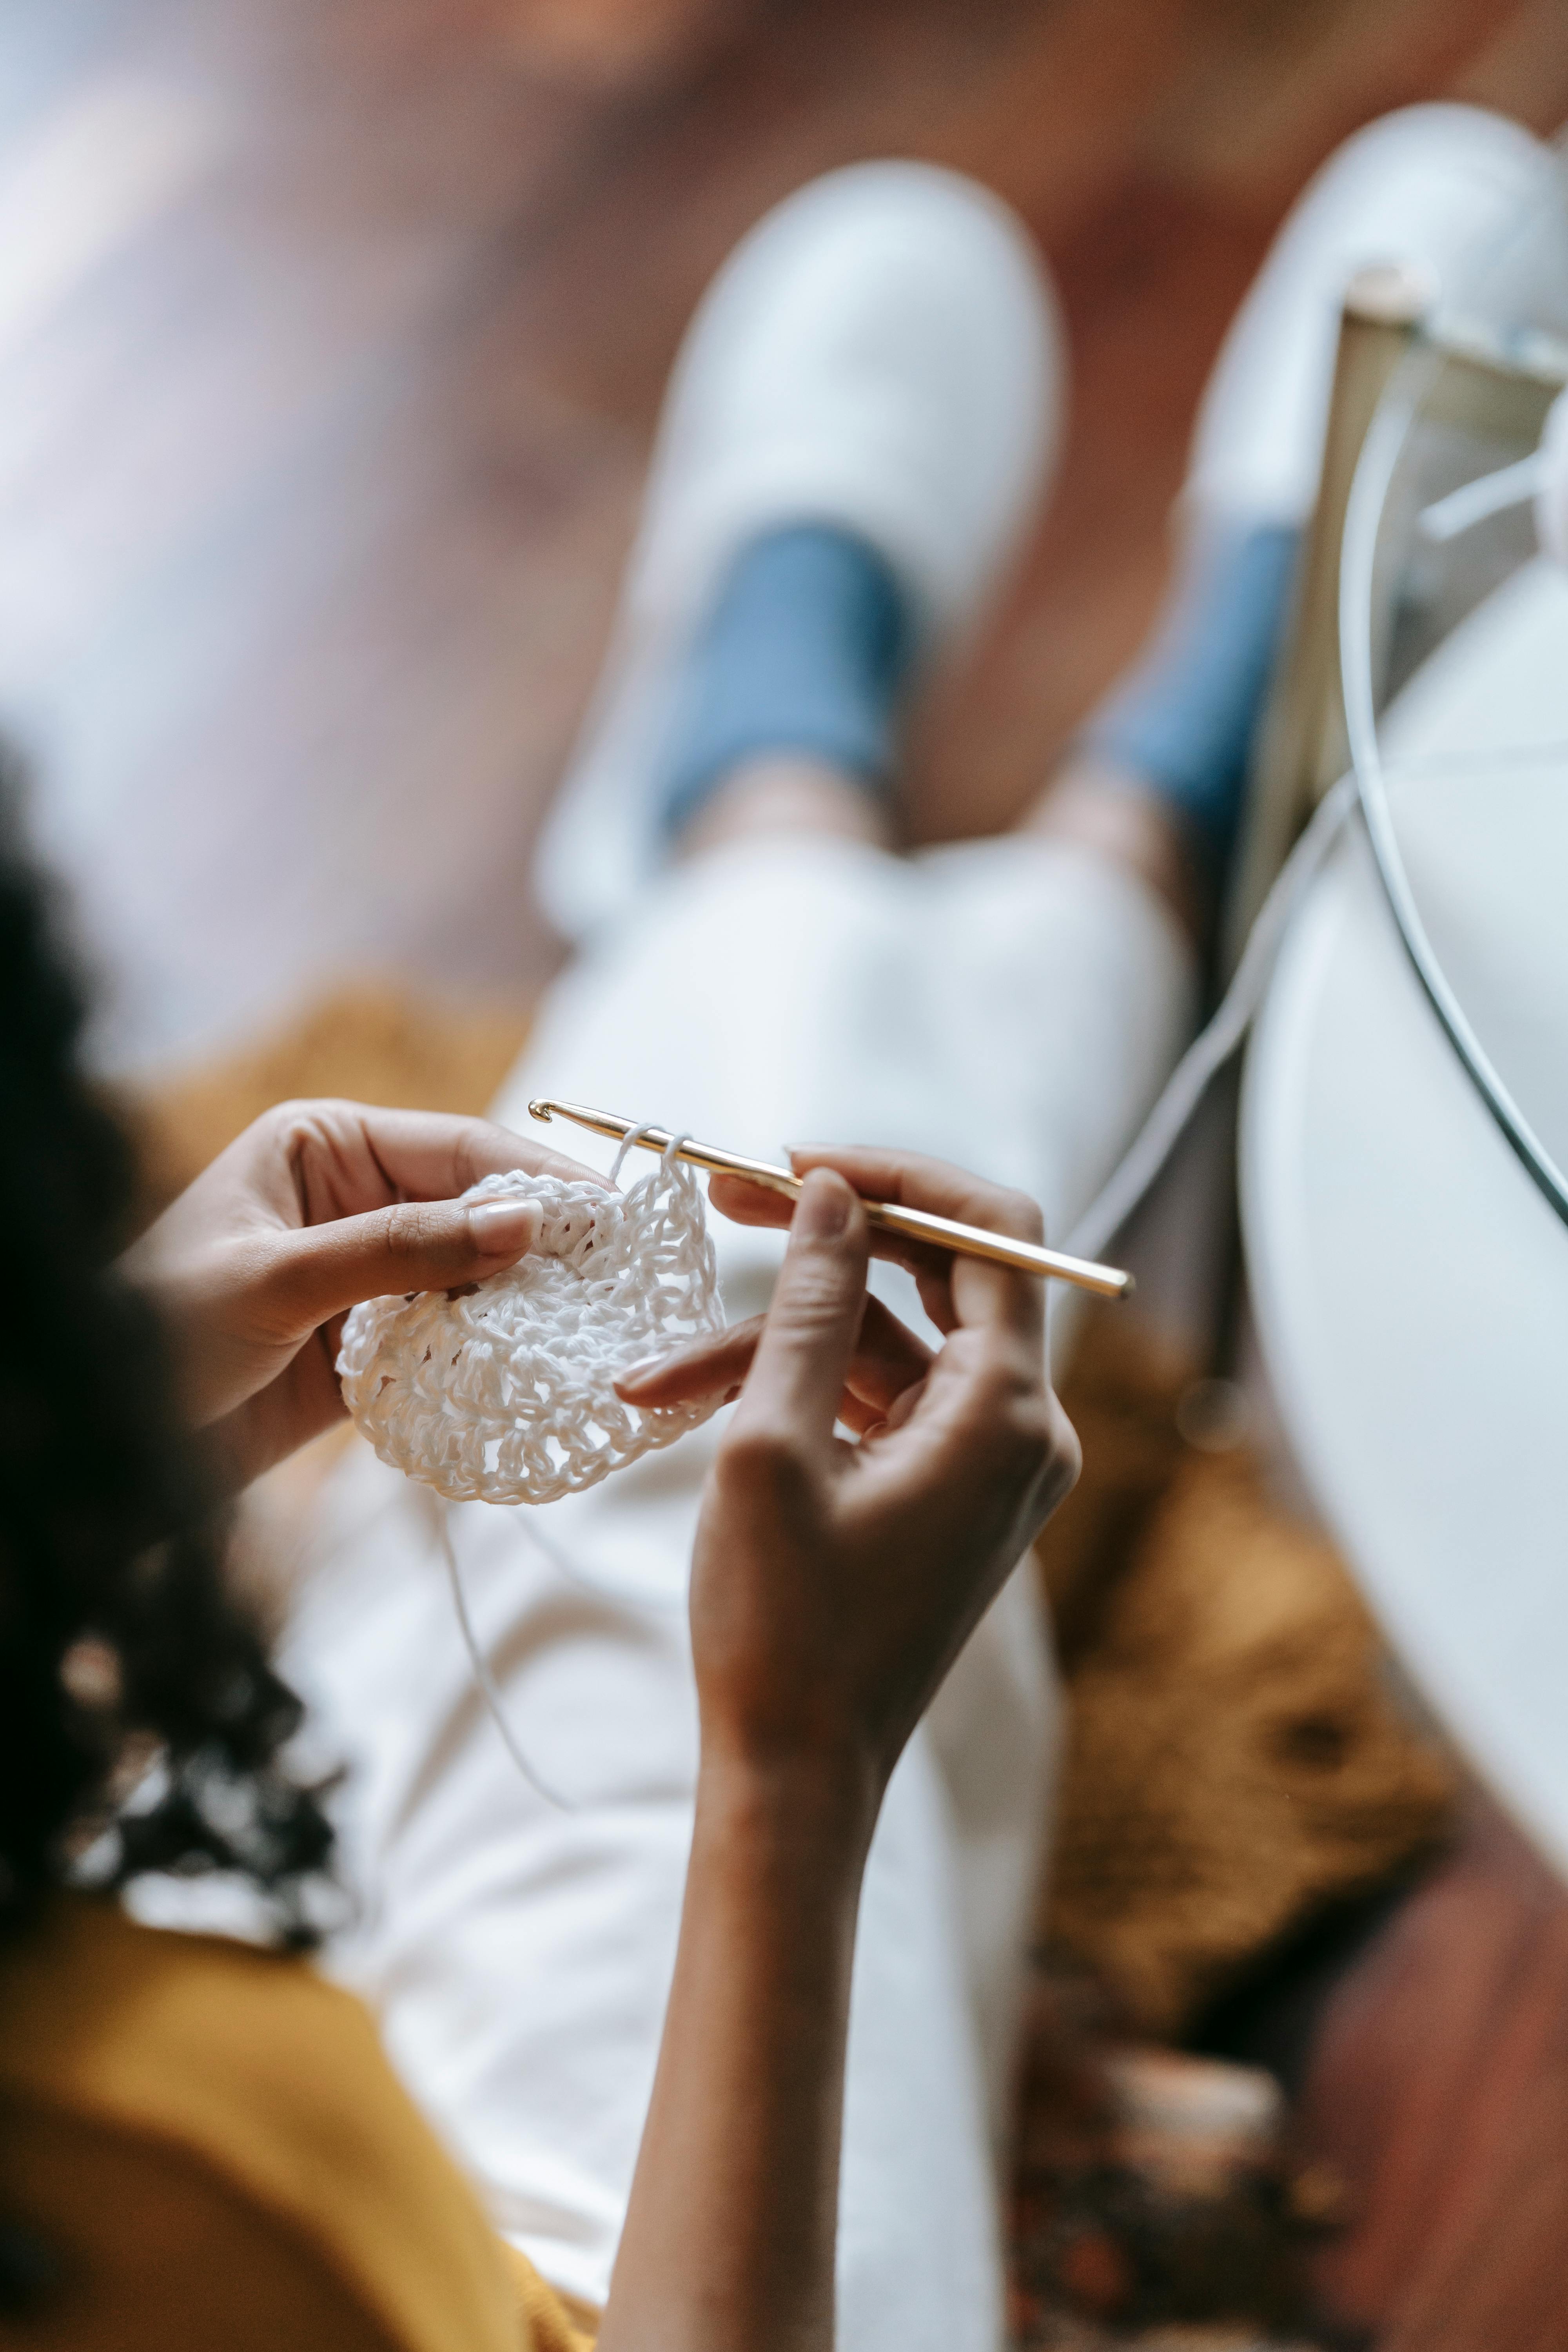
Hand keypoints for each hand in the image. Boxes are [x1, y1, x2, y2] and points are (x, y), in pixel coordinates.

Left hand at [122, 1097, 603, 1486]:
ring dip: (526, 1307)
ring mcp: (364, 1277)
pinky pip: (448, 1343)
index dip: (538, 1178)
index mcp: (321, 1146)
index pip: (457, 1149)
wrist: (105, 1444)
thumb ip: (400, 1249)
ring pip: (472, 1281)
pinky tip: (538, 1371)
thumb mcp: (277, 1278)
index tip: (610, 1215)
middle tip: (624, 1279)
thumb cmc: (156, 1332)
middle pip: (477, 1211)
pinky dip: (489, 1357)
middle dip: (545, 1245)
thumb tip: (523, 1225)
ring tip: (598, 1329)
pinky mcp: (368, 1350)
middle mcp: (350, 1200)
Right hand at [616, 1146, 1078, 1808]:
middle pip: (938, 1276)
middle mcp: (1022, 1431)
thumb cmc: (780, 1626)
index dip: (900, 1178)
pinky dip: (795, 1392)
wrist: (795, 1772)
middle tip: (724, 1193)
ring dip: (773, 1344)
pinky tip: (689, 1399)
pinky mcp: (945, 1489)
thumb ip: (811, 1306)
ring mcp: (987, 1463)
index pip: (994, 1233)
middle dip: (827, 1237)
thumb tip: (833, 1192)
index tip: (800, 1159)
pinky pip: (876, 1401)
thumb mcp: (772, 1445)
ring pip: (882, 1346)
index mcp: (1006, 1414)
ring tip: (658, 1375)